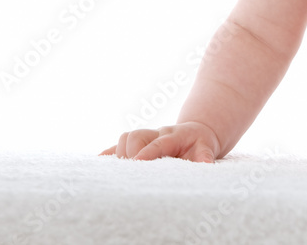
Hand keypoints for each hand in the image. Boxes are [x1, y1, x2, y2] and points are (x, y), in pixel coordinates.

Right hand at [98, 121, 220, 162]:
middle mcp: (156, 133)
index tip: (137, 162)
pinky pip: (117, 145)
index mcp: (174, 135)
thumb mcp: (207, 148)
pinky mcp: (136, 143)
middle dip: (130, 154)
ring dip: (120, 154)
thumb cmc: (200, 144)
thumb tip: (207, 165)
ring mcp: (145, 136)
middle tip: (132, 173)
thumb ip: (205, 156)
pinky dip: (108, 155)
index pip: (158, 142)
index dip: (147, 152)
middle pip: (136, 136)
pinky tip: (99, 166)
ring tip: (123, 173)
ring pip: (125, 138)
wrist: (196, 132)